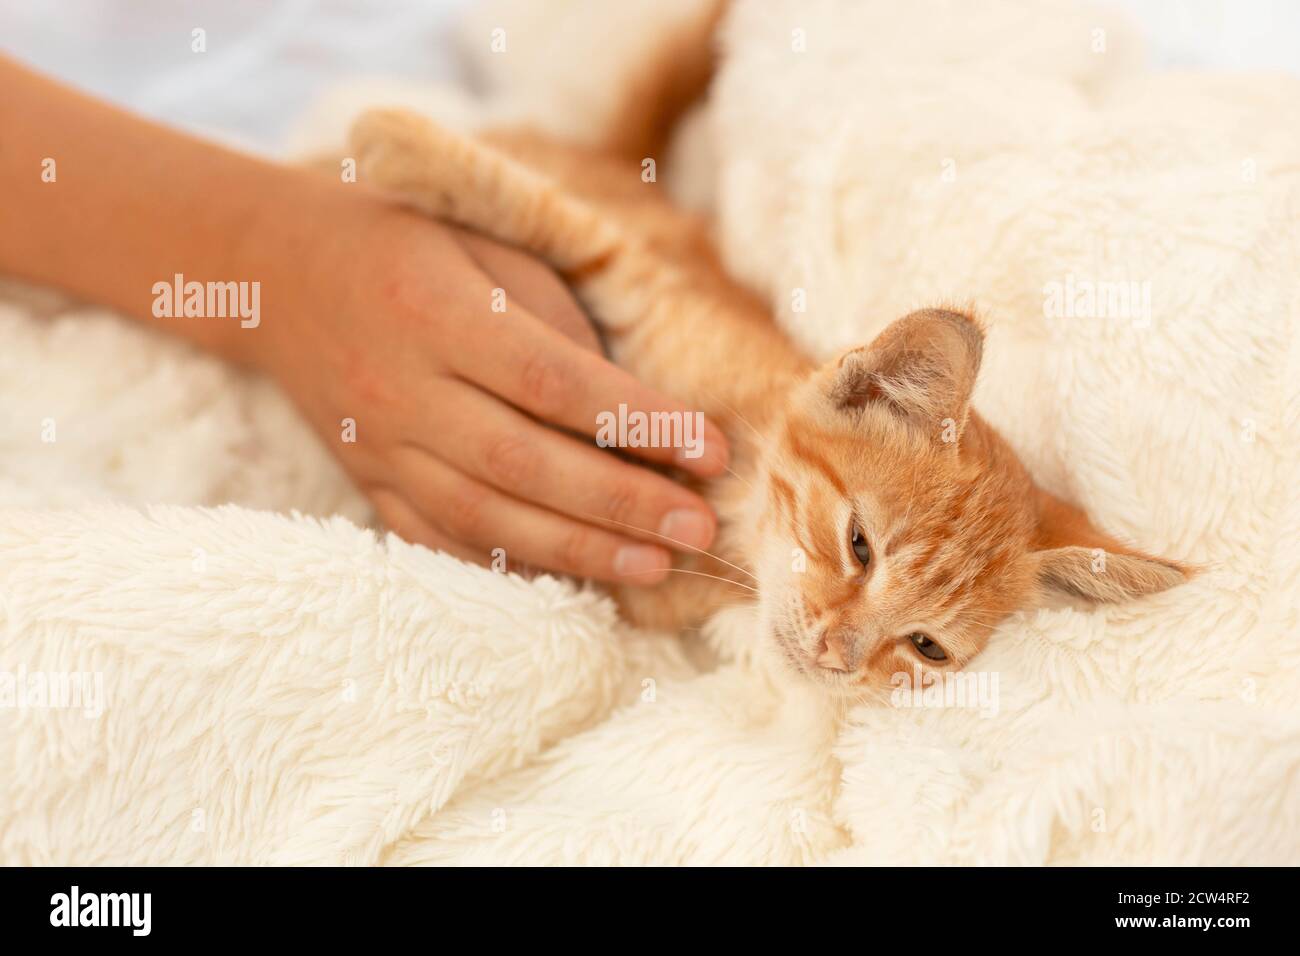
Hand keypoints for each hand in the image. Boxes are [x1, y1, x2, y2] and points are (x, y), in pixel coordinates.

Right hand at [258, 202, 729, 583]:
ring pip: (484, 516)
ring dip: (577, 549)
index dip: (640, 423)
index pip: (554, 382)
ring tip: (652, 567)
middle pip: (524, 464)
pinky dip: (508, 564)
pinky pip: (439, 540)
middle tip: (698, 527)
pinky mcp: (367, 483)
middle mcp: (402, 389)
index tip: (713, 451)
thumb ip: (557, 321)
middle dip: (621, 504)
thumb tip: (634, 409)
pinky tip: (572, 577)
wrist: (279, 275)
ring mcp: (378, 447)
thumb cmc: (407, 244)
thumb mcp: (486, 245)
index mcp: (436, 312)